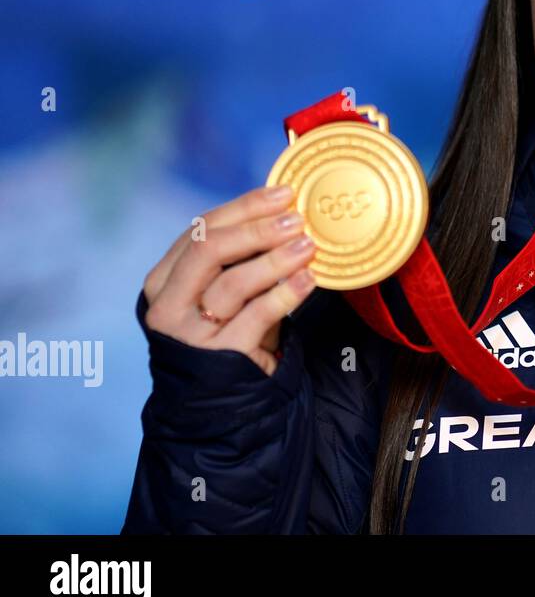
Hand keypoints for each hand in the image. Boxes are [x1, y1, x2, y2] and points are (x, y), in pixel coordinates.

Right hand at [142, 184, 316, 376]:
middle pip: (209, 249)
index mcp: (164, 279)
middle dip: (257, 228)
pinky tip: (308, 280)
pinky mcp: (220, 357)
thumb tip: (284, 211)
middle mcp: (168, 304)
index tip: (284, 194)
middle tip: (296, 219)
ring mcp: (189, 333)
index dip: (244, 207)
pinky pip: (257, 316)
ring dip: (276, 259)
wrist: (221, 403)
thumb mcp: (227, 292)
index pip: (201, 230)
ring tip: (309, 247)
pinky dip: (286, 294)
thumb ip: (241, 258)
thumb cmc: (229, 333)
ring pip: (233, 282)